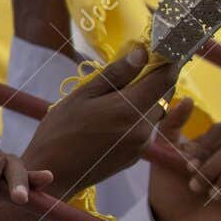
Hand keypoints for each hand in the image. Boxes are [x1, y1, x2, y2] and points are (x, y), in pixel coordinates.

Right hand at [24, 46, 177, 196]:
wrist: (53, 175)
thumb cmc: (59, 131)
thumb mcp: (82, 95)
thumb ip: (115, 74)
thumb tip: (142, 52)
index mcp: (129, 109)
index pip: (165, 77)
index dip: (168, 58)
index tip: (160, 46)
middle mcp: (142, 128)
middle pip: (163, 95)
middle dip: (154, 78)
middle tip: (133, 67)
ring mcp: (141, 144)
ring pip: (154, 112)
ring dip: (144, 99)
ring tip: (114, 96)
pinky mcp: (135, 156)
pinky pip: (144, 129)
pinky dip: (136, 117)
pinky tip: (109, 118)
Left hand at [149, 103, 220, 220]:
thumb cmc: (167, 189)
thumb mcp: (164, 153)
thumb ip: (171, 124)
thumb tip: (188, 99)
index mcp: (212, 145)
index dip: (207, 145)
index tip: (187, 164)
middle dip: (213, 164)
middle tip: (193, 183)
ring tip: (205, 194)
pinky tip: (220, 199)